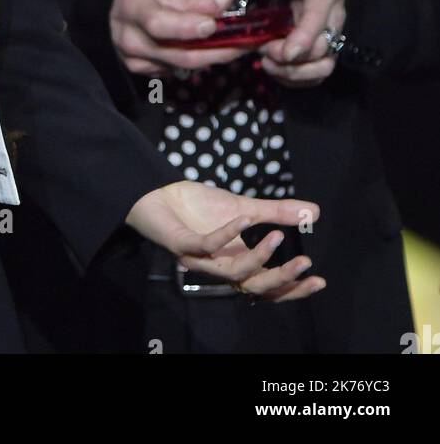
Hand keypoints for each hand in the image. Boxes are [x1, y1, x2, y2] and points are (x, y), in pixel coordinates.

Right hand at [109, 0, 243, 73]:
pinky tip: (216, 51)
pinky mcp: (146, 74)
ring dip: (216, 57)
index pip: (158, 24)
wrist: (109, 15)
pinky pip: (179, 71)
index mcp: (132, 10)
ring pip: (184, 66)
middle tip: (248, 42)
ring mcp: (137, 63)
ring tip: (242, 45)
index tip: (214, 24)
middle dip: (218, 50)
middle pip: (179, 54)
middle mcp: (131, 41)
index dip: (187, 27)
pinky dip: (201, 61)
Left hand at [127, 182, 323, 300]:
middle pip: (255, 287)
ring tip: (278, 235)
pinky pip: (208, 245)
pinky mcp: (184, 245)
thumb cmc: (201, 206)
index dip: (293, 288)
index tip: (319, 281)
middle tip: (305, 263)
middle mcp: (220, 268)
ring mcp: (201, 260)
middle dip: (282, 279)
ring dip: (258, 257)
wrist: (162, 193)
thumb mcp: (245, 207)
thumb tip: (314, 212)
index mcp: (237, 264)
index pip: (268, 287)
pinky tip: (245, 218)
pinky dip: (227, 233)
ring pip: (234, 273)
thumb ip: (277, 213)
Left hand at [225, 0, 345, 87]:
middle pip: (320, 49)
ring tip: (268, 65)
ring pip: (323, 67)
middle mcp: (334, 17)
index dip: (304, 38)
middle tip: (262, 49)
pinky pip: (317, 73)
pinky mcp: (324, 47)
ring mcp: (331, 35)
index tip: (286, 52)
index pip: (318, 18)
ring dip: (294, 73)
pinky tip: (275, 70)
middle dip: (290, 57)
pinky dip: (297, 78)